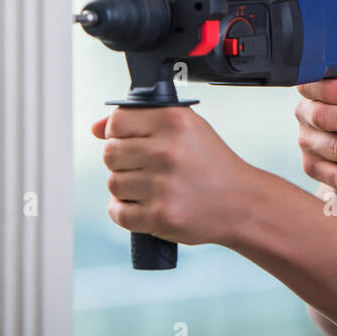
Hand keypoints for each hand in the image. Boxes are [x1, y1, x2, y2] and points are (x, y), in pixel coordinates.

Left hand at [93, 106, 255, 247]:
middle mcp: (166, 150)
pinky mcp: (160, 215)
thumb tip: (96, 128)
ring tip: (152, 188)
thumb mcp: (186, 128)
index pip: (117, 122)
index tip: (133, 142)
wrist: (240, 203)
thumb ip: (141, 120)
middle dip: (122, 162)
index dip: (118, 133)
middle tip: (145, 168)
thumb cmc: (211, 164)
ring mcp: (162, 185)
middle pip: (109, 153)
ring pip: (113, 184)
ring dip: (126, 189)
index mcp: (173, 121)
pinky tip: (147, 206)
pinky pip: (118, 212)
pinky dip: (126, 213)